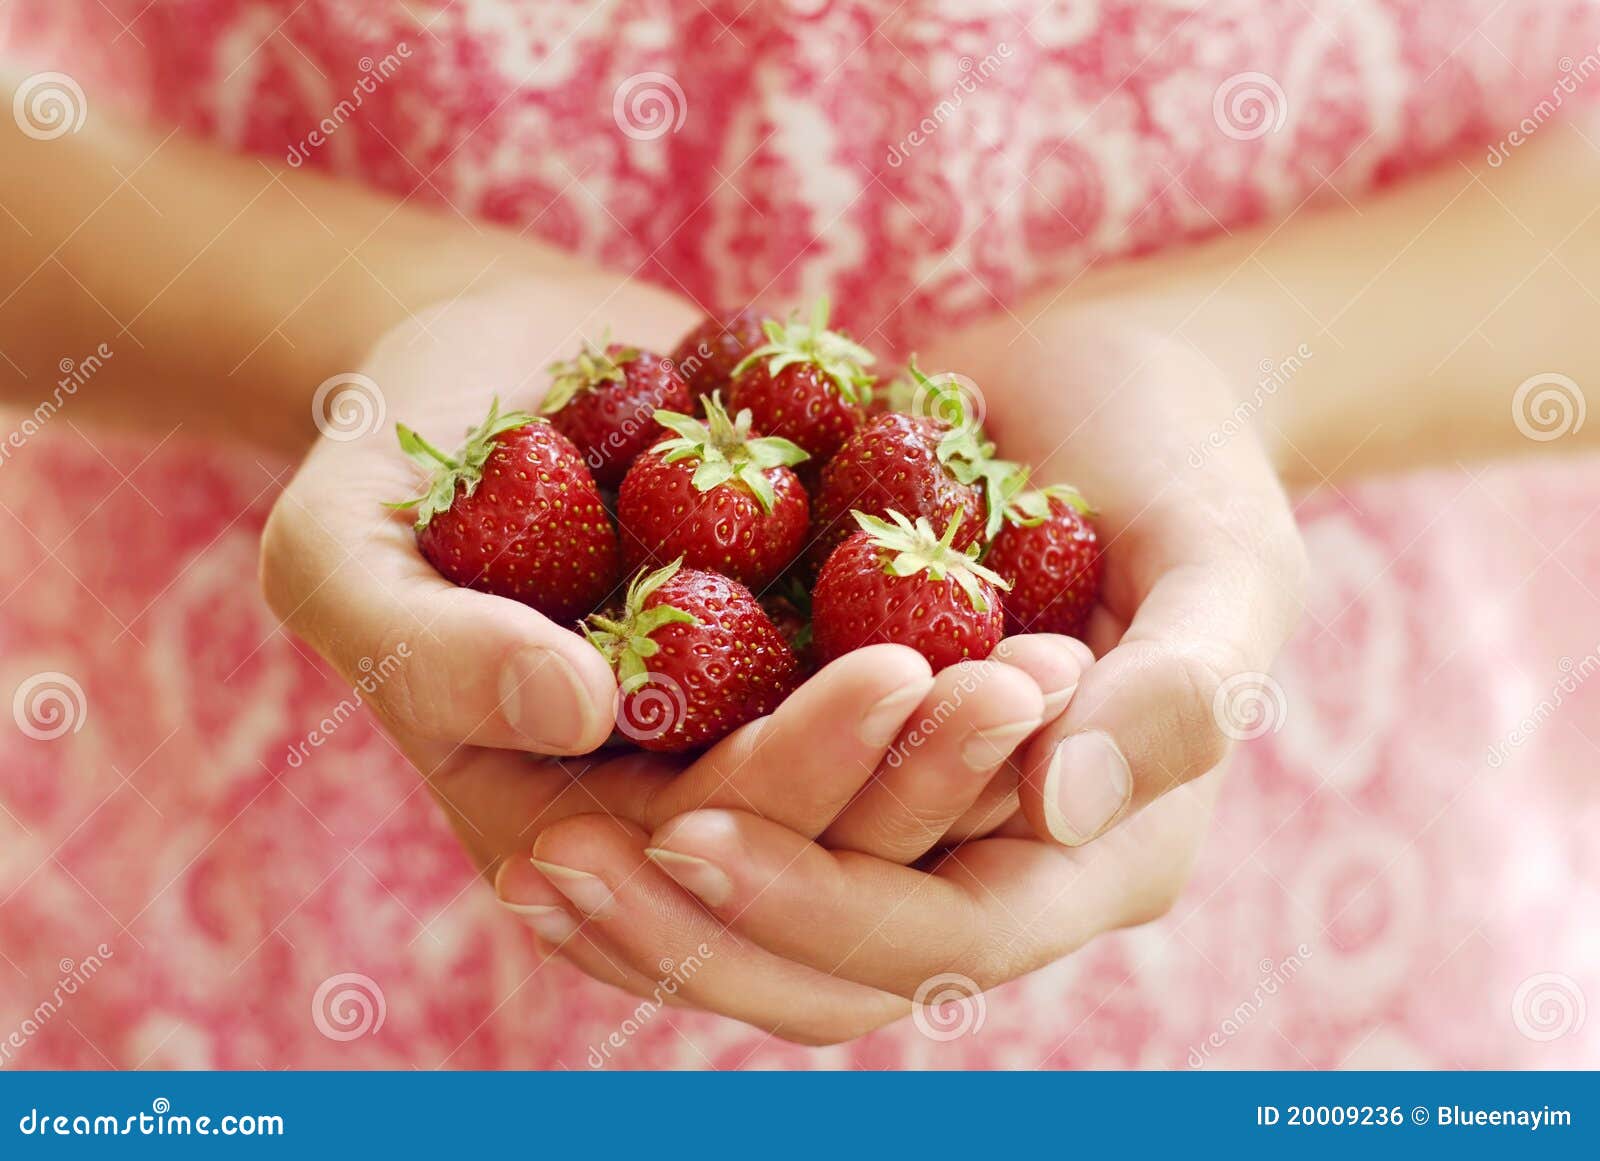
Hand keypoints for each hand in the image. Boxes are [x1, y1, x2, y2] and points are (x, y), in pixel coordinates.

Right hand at [259, 278, 1086, 914]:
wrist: (491, 359)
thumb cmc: (387, 447)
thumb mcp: (341, 542)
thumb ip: (422, 643)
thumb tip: (573, 711)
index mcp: (550, 829)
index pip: (695, 847)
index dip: (799, 776)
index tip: (899, 670)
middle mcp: (659, 815)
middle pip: (813, 846)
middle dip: (919, 775)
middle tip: (1029, 680)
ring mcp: (739, 751)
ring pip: (877, 802)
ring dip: (972, 749)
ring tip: (1060, 657)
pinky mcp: (798, 680)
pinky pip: (901, 711)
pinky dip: (969, 682)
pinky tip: (1053, 619)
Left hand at [491, 303, 1305, 1043]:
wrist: (1112, 383)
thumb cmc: (1187, 458)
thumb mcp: (1226, 558)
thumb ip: (1179, 690)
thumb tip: (1060, 807)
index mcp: (1100, 855)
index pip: (944, 940)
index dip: (814, 903)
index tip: (682, 834)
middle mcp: (998, 865)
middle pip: (836, 968)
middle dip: (696, 932)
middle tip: (548, 862)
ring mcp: (919, 821)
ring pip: (775, 923)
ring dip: (651, 907)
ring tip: (522, 854)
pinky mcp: (847, 759)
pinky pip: (747, 829)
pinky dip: (654, 826)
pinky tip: (544, 794)